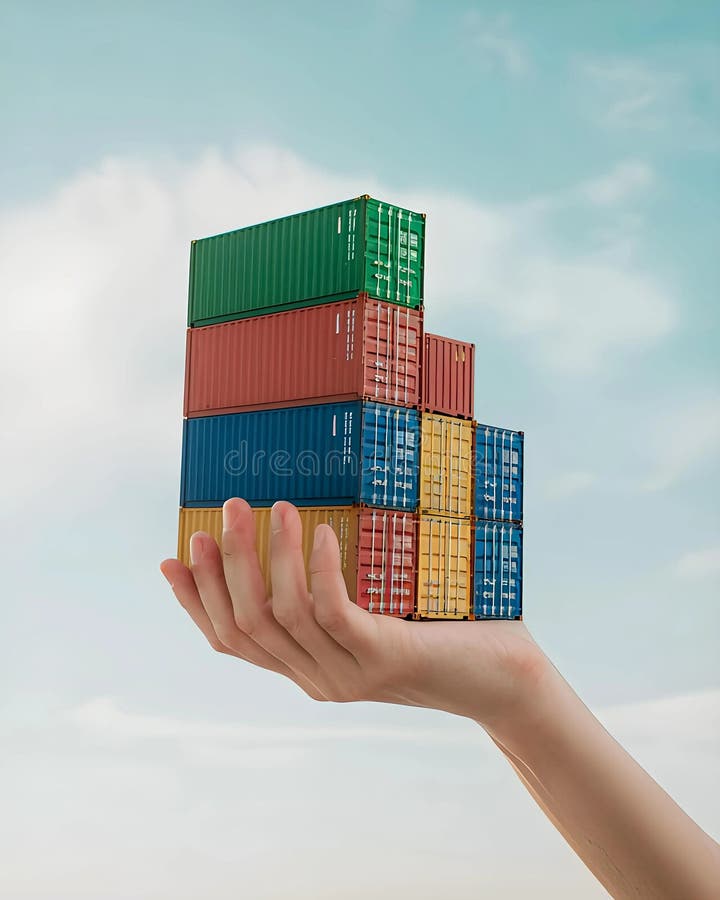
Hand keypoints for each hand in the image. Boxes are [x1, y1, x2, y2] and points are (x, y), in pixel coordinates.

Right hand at [160, 499, 546, 725]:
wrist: (505, 680)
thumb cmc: (442, 633)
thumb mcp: (375, 617)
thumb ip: (333, 601)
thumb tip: (298, 538)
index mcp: (307, 670)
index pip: (232, 642)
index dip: (197, 601)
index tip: (173, 557)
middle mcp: (318, 680)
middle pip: (247, 624)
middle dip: (226, 566)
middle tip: (224, 510)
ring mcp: (348, 674)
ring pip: (282, 615)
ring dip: (269, 557)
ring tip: (275, 506)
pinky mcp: (382, 659)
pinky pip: (332, 612)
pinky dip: (317, 569)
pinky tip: (319, 532)